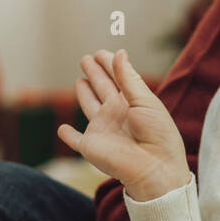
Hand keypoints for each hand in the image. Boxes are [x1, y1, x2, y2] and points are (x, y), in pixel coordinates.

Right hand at [56, 49, 191, 201]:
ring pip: (89, 107)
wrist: (154, 168)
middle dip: (95, 73)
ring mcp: (103, 130)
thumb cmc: (157, 134)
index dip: (109, 64)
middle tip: (86, 58)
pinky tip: (63, 129)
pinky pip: (75, 140)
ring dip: (84, 94)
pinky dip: (68, 136)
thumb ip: (128, 78)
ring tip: (80, 80)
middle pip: (102, 88)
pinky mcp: (91, 146)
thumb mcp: (145, 101)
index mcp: (132, 102)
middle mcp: (117, 114)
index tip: (102, 52)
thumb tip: (119, 52)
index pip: (118, 78)